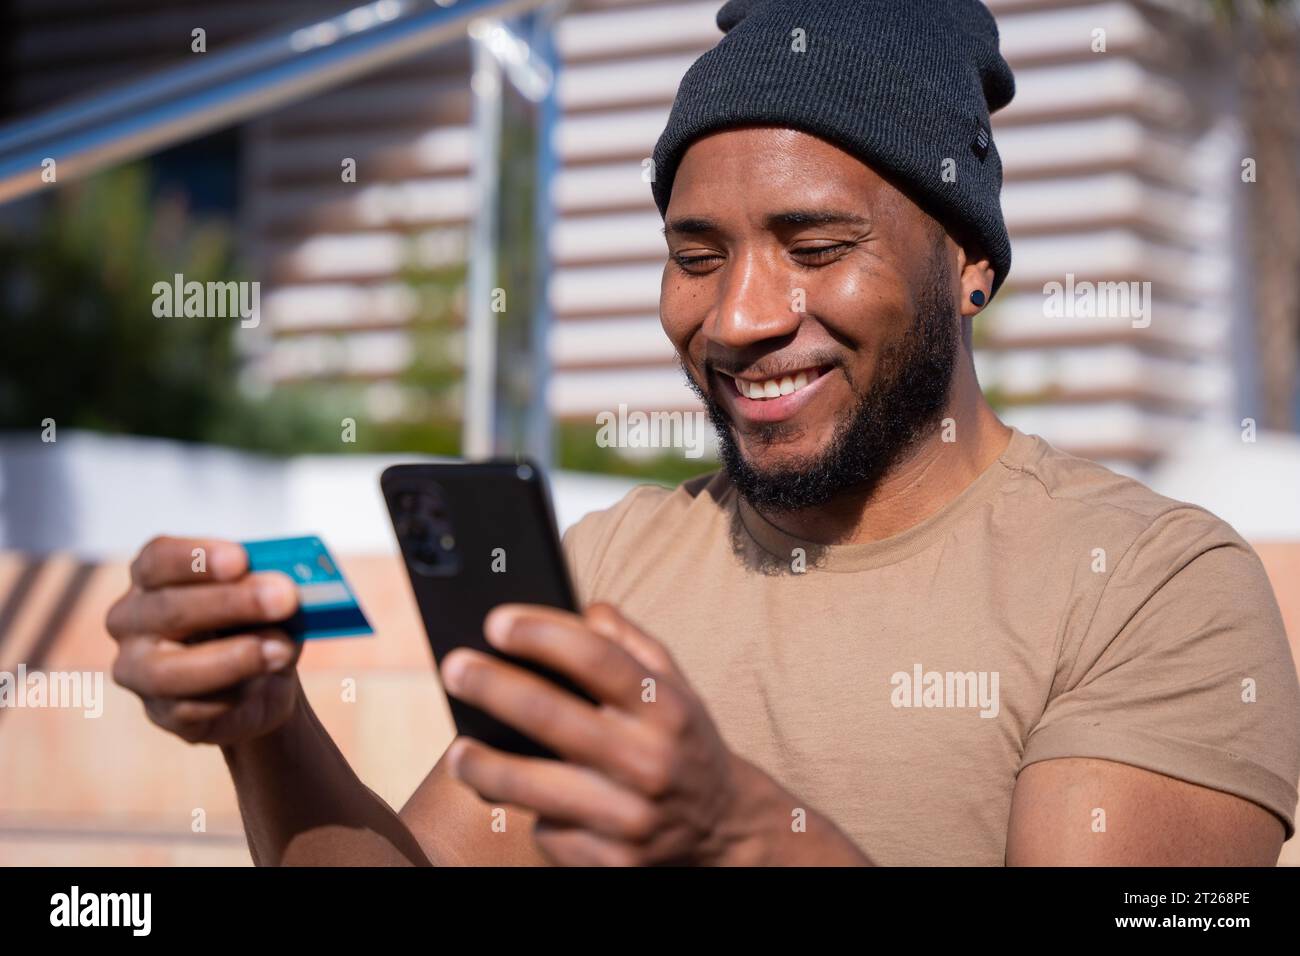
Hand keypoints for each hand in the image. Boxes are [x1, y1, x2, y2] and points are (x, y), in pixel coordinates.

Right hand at [106, 536, 303, 745]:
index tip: (241, 559)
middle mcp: (130, 620)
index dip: (197, 558)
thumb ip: (272, 588)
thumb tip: (290, 589)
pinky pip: (190, 707)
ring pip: (168, 669)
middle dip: (231, 602)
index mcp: (152, 577)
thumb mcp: (270, 598)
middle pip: (169, 609)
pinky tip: (263, 683)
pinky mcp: (159, 713)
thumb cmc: (258, 623)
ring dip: (233, 658)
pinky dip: (234, 694)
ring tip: (282, 649)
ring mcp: (136, 671)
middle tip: (285, 598)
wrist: (265, 683)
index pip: (158, 558)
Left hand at [439, 602, 797, 865]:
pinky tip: (531, 802)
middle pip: (553, 717)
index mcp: (666, 708)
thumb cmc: (683, 742)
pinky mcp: (612, 861)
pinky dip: (534, 815)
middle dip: (493, 688)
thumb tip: (585, 609)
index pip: (598, 659)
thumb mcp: (676, 686)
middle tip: (455, 668)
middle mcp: (650, 761)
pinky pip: (550, 832)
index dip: (542, 635)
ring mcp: (630, 817)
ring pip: (536, 788)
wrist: (724, 829)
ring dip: (485, 767)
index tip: (496, 621)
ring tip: (459, 751)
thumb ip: (632, 643)